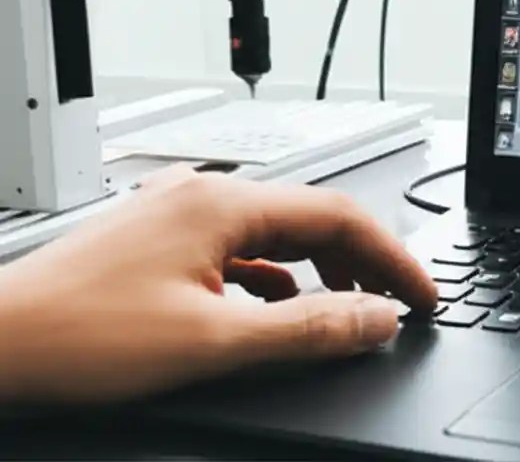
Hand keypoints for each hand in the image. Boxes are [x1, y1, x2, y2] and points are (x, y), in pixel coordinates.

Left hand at [0, 168, 436, 403]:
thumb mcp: (214, 341)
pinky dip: (274, 280)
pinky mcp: (156, 243)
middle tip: (398, 307)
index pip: (342, 217)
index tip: (423, 296)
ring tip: (346, 312)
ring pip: (275, 236)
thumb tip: (377, 318)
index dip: (395, 260)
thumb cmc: (77, 338)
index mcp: (223, 205)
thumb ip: (310, 328)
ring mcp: (175, 216)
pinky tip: (274, 311)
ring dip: (320, 272)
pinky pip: (238, 252)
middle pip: (312, 221)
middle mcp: (202, 197)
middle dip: (364, 264)